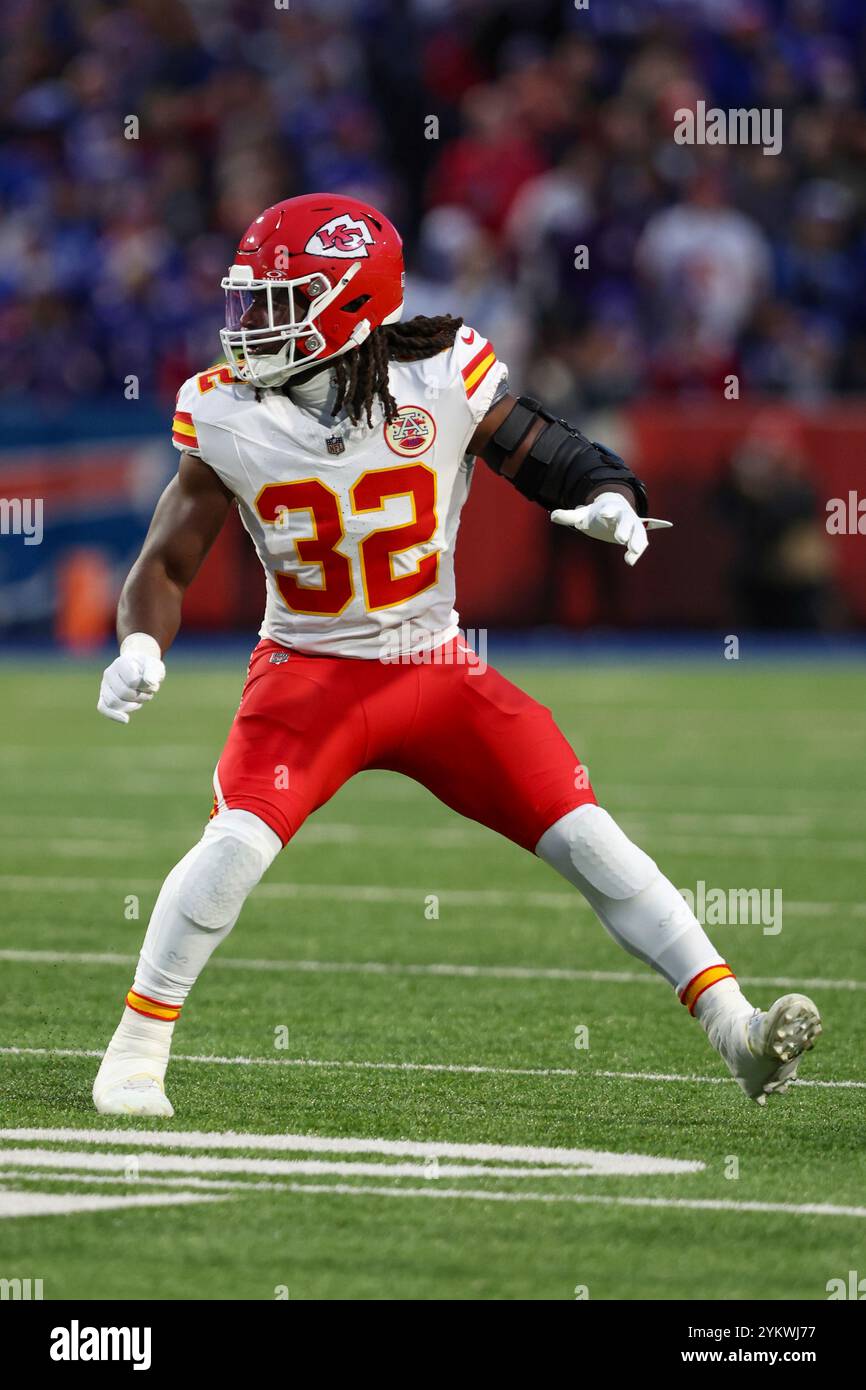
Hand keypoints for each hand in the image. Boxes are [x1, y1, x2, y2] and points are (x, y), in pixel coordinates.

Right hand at [97, 633, 164, 724]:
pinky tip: (126, 719)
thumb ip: (153, 672)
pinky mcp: (104, 697)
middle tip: (148, 691)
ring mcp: (105, 685)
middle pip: (123, 693)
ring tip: (140, 697)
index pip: (132, 681)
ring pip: (114, 702)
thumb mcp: (155, 666)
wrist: (139, 667)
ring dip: (133, 704)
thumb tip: (150, 682)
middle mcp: (109, 673)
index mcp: (122, 663)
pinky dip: (114, 715)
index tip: (151, 682)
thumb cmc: (147, 667)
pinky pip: (103, 708)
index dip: (145, 686)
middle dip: (140, 696)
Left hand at [551, 491, 672, 567]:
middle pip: (626, 520)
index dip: (608, 511)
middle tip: (620, 538)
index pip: (609, 509)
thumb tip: (552, 515)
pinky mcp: (637, 535)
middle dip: (624, 528)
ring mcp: (632, 525)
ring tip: (633, 551)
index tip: (605, 514)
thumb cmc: (597, 514)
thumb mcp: (583, 514)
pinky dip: (637, 551)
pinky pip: (641, 542)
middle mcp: (623, 515)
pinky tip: (630, 561)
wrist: (616, 510)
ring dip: (636, 540)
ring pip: (638, 531)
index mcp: (609, 509)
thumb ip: (569, 516)